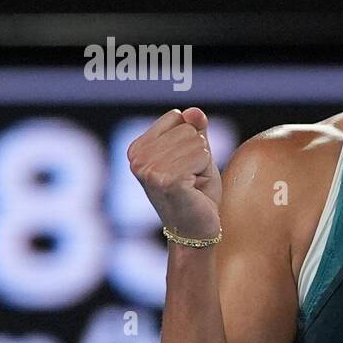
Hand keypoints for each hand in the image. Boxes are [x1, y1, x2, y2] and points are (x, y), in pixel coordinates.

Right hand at [127, 107, 221, 239]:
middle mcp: (137, 158)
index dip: (191, 141)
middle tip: (190, 179)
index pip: (177, 117)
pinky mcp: (165, 180)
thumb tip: (194, 111)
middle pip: (188, 130)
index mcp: (138, 148)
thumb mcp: (196, 155)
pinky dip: (205, 173)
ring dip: (203, 166)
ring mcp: (148, 170)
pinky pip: (202, 156)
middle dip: (199, 154)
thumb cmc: (196, 193)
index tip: (185, 166)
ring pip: (197, 143)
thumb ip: (195, 130)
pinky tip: (193, 190)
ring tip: (191, 185)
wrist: (196, 230)